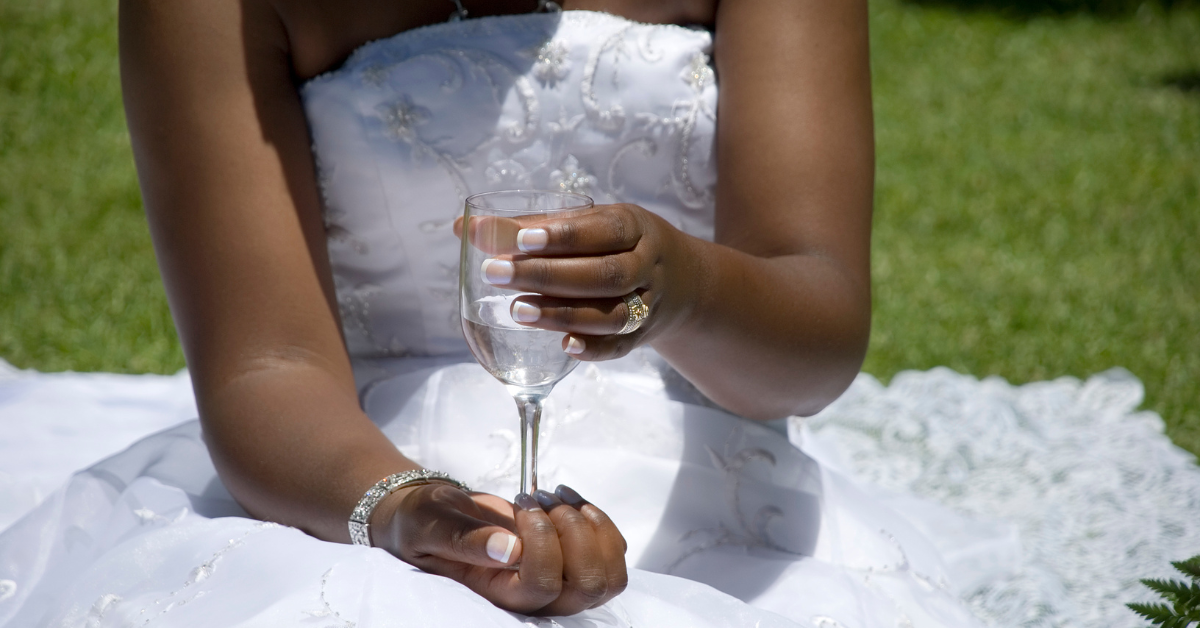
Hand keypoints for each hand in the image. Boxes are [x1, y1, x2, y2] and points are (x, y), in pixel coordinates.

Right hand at [375, 482, 627, 614]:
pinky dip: (600, 520)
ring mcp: (561, 580)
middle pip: (588, 586)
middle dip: (576, 533)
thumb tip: (509, 549)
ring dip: (593, 527)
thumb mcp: (433, 526)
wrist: (438, 516)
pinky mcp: (576, 559)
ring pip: (609, 575)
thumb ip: (465, 540)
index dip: (543, 544)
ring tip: (559, 498)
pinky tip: (569, 498)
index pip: (543, 587)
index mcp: (500, 594)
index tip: (521, 504)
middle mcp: (537, 596)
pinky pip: (613, 551)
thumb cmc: (429, 523)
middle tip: (543, 500)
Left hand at [456, 203, 701, 361]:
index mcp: (634, 227)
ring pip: (611, 314)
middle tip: (495, 274)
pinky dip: (593, 349)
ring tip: (516, 311)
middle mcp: (646, 265)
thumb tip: (464, 228)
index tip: (520, 240)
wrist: (681, 280)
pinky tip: (564, 346)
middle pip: (603, 274)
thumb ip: (530, 227)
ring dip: (562, 314)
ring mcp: (648, 304)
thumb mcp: (588, 225)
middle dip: (547, 275)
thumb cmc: (615, 244)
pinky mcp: (641, 336)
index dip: (562, 236)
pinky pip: (620, 347)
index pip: (601, 230)